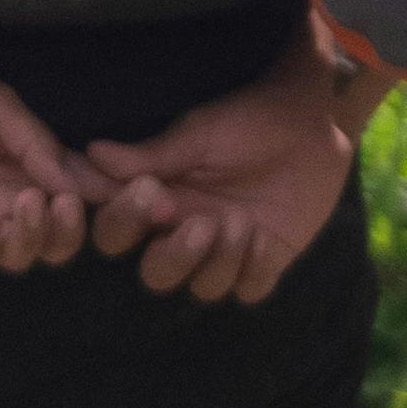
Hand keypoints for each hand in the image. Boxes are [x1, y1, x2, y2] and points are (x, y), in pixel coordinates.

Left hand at [0, 46, 89, 280]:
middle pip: (54, 243)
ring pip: (16, 258)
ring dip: (30, 239)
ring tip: (25, 205)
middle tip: (62, 205)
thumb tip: (85, 186)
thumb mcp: (0, 108)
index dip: (101, 208)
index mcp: (32, 173)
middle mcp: (7, 203)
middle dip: (67, 232)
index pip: (77, 204)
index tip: (118, 197)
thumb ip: (38, 145)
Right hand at [76, 49, 362, 306]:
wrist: (313, 120)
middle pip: (156, 275)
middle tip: (203, 222)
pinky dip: (255, 271)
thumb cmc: (249, 117)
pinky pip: (249, 290)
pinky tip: (266, 238)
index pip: (117, 230)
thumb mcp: (200, 132)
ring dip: (220, 261)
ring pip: (203, 289)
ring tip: (243, 221)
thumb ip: (152, 154)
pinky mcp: (265, 259)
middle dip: (175, 257)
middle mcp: (184, 231)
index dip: (124, 223)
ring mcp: (226, 250)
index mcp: (159, 199)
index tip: (152, 193)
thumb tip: (93, 154)